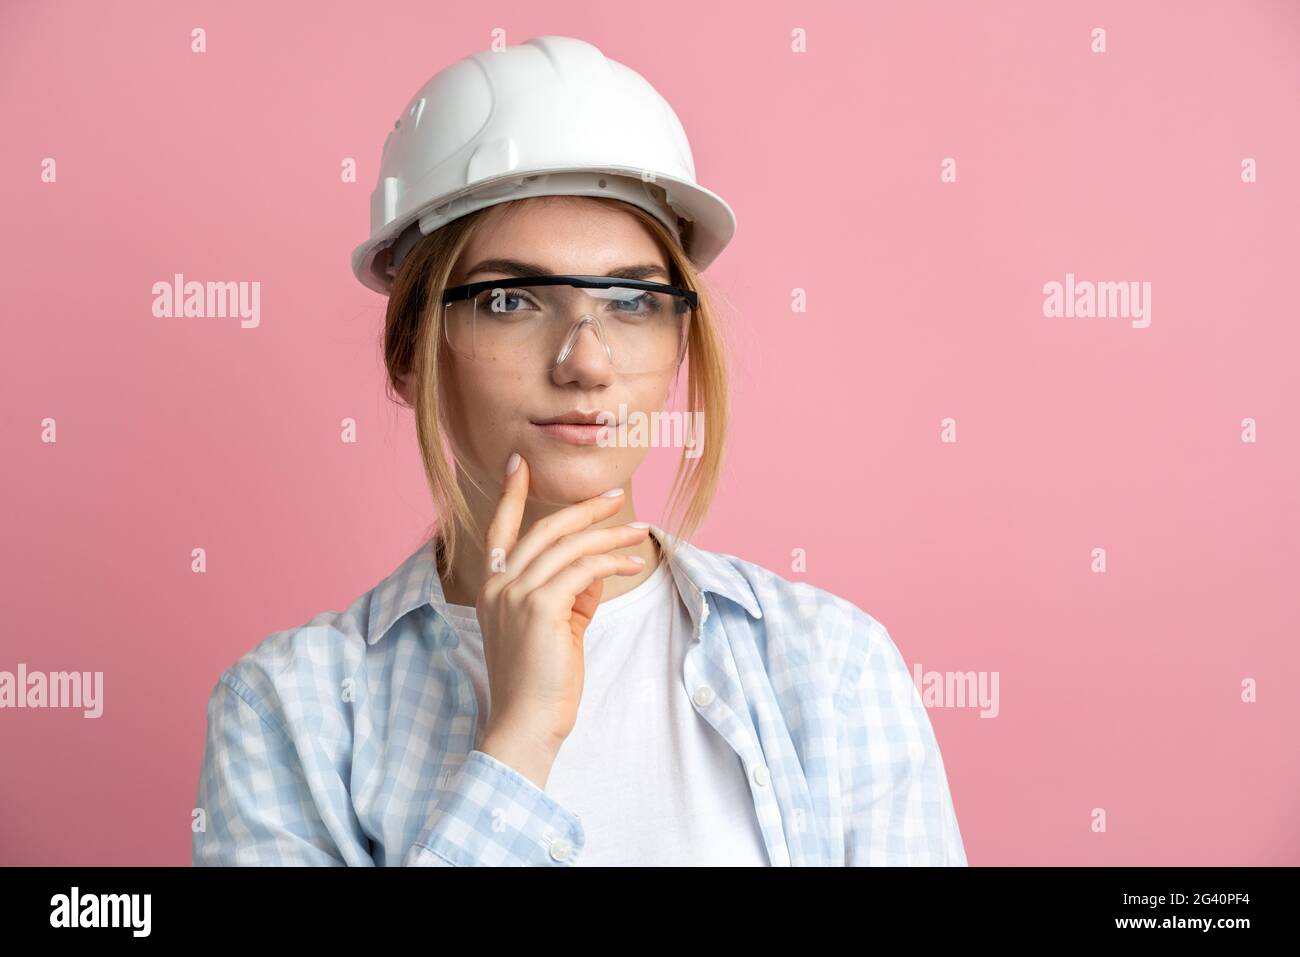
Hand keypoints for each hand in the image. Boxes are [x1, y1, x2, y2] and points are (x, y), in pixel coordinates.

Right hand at [475, 453, 649, 774]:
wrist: (527, 723)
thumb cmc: (542, 680)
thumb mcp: (554, 626)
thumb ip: (570, 593)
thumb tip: (597, 567)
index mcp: (491, 588)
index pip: (498, 529)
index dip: (509, 494)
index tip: (520, 462)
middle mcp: (497, 585)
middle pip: (543, 530)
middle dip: (582, 508)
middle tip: (616, 495)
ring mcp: (515, 595)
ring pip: (568, 547)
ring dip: (609, 535)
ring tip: (640, 529)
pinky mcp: (540, 607)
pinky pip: (583, 570)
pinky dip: (611, 561)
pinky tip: (633, 563)